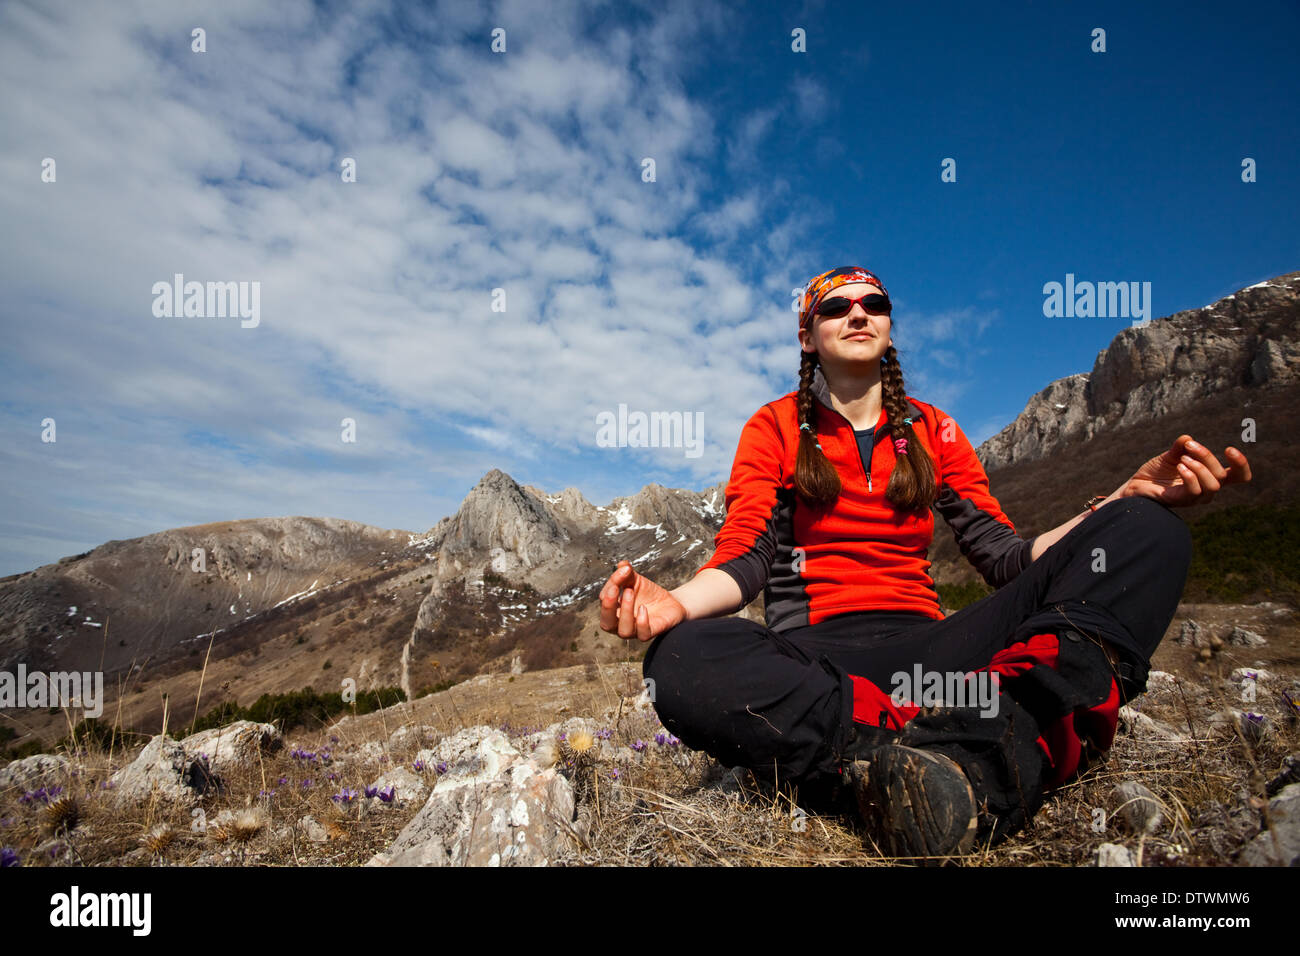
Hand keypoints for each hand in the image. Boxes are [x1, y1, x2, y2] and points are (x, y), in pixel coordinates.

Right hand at [598, 560, 685, 642]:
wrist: (669, 602)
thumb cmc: (648, 593)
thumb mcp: (636, 580)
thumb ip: (627, 573)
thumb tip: (622, 565)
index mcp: (613, 610)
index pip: (604, 599)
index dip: (611, 584)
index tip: (624, 571)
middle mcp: (620, 623)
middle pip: (606, 623)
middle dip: (608, 606)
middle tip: (615, 589)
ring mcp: (635, 630)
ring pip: (624, 631)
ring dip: (625, 611)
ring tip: (630, 593)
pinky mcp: (650, 633)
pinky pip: (643, 634)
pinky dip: (642, 622)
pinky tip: (643, 608)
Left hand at [1123, 435, 1252, 507]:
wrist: (1135, 485)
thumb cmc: (1157, 472)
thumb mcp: (1171, 455)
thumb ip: (1181, 447)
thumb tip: (1187, 439)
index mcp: (1210, 477)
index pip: (1239, 476)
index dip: (1241, 464)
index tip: (1229, 449)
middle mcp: (1207, 490)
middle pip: (1222, 475)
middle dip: (1207, 456)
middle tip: (1190, 447)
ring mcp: (1195, 498)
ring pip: (1213, 485)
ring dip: (1200, 467)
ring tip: (1182, 459)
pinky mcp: (1181, 501)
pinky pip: (1194, 491)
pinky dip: (1190, 476)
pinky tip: (1180, 466)